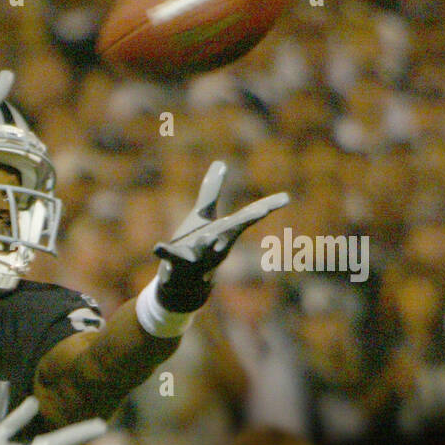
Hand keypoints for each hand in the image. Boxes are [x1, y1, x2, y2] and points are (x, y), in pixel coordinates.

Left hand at [153, 162, 288, 311]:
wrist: (180, 281)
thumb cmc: (195, 244)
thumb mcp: (203, 216)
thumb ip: (211, 191)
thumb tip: (220, 163)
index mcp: (224, 231)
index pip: (248, 216)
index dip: (266, 206)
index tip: (286, 197)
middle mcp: (216, 244)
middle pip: (232, 231)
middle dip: (244, 221)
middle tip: (262, 210)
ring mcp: (198, 256)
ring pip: (205, 249)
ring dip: (207, 243)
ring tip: (209, 238)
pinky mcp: (178, 264)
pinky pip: (171, 257)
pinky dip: (165, 252)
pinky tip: (158, 247)